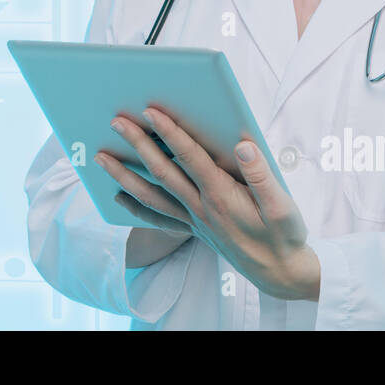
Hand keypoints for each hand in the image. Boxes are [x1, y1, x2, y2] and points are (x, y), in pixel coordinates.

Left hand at [97, 107, 319, 300]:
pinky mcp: (194, 229)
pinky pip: (158, 218)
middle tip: (115, 121)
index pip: (189, 157)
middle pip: (162, 171)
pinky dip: (136, 207)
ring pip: (151, 195)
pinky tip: (118, 196)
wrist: (281, 274)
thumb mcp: (282, 205)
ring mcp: (194, 220)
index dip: (170, 132)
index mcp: (221, 196)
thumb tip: (242, 144)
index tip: (151, 111)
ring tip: (101, 157)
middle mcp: (201, 207)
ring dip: (124, 174)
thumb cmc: (283, 235)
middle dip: (138, 144)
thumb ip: (260, 174)